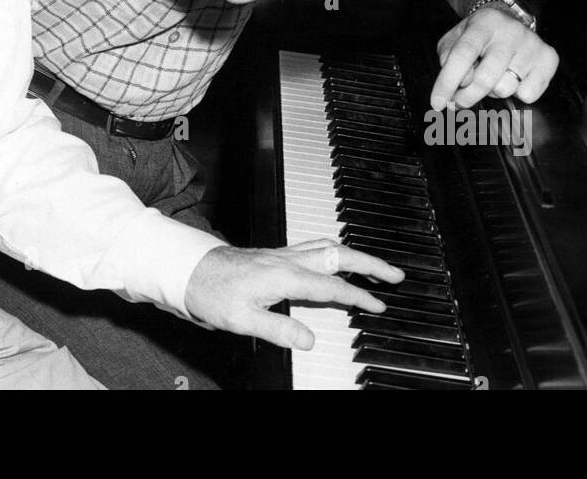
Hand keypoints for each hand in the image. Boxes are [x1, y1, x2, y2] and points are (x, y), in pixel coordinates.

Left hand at [183, 240, 402, 350]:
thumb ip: (279, 330)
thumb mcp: (243, 320)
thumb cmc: (214, 292)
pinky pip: (313, 245)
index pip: (332, 286)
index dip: (359, 296)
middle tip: (395, 273)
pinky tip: (336, 255)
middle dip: (370, 263)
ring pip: (327, 246)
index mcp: (285, 276)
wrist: (191, 270)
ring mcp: (282, 253)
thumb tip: (309, 341)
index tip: (379, 305)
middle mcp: (287, 259)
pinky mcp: (275, 253)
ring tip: (374, 265)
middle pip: (338, 255)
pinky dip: (334, 249)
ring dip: (354, 254)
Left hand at [431, 5, 557, 109]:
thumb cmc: (479, 36)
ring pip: (506, 88)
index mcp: (484, 23)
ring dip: (493, 92)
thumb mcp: (455, 38)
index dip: (447, 82)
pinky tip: (513, 77)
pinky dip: (517, 94)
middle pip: (486, 78)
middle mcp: (511, 32)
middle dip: (467, 97)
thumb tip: (458, 85)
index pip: (463, 55)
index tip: (437, 103)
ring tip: (492, 77)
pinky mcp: (549, 58)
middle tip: (458, 101)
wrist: (510, 19)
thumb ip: (449, 59)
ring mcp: (533, 45)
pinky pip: (529, 95)